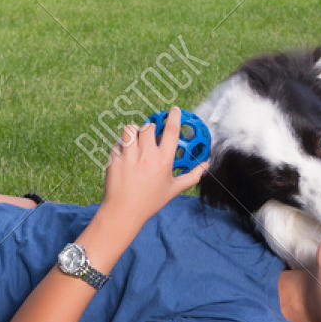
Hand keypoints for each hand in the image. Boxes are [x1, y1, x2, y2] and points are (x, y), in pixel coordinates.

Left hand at [101, 107, 208, 228]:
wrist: (123, 211)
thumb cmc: (150, 201)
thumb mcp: (174, 189)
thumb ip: (192, 176)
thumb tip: (206, 165)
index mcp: (163, 161)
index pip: (171, 131)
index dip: (174, 117)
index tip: (174, 110)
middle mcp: (146, 156)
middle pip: (148, 127)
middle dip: (150, 128)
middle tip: (150, 135)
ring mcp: (128, 156)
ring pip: (130, 129)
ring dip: (134, 132)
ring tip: (135, 142)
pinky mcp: (114, 159)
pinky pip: (118, 143)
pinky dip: (121, 146)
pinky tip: (124, 157)